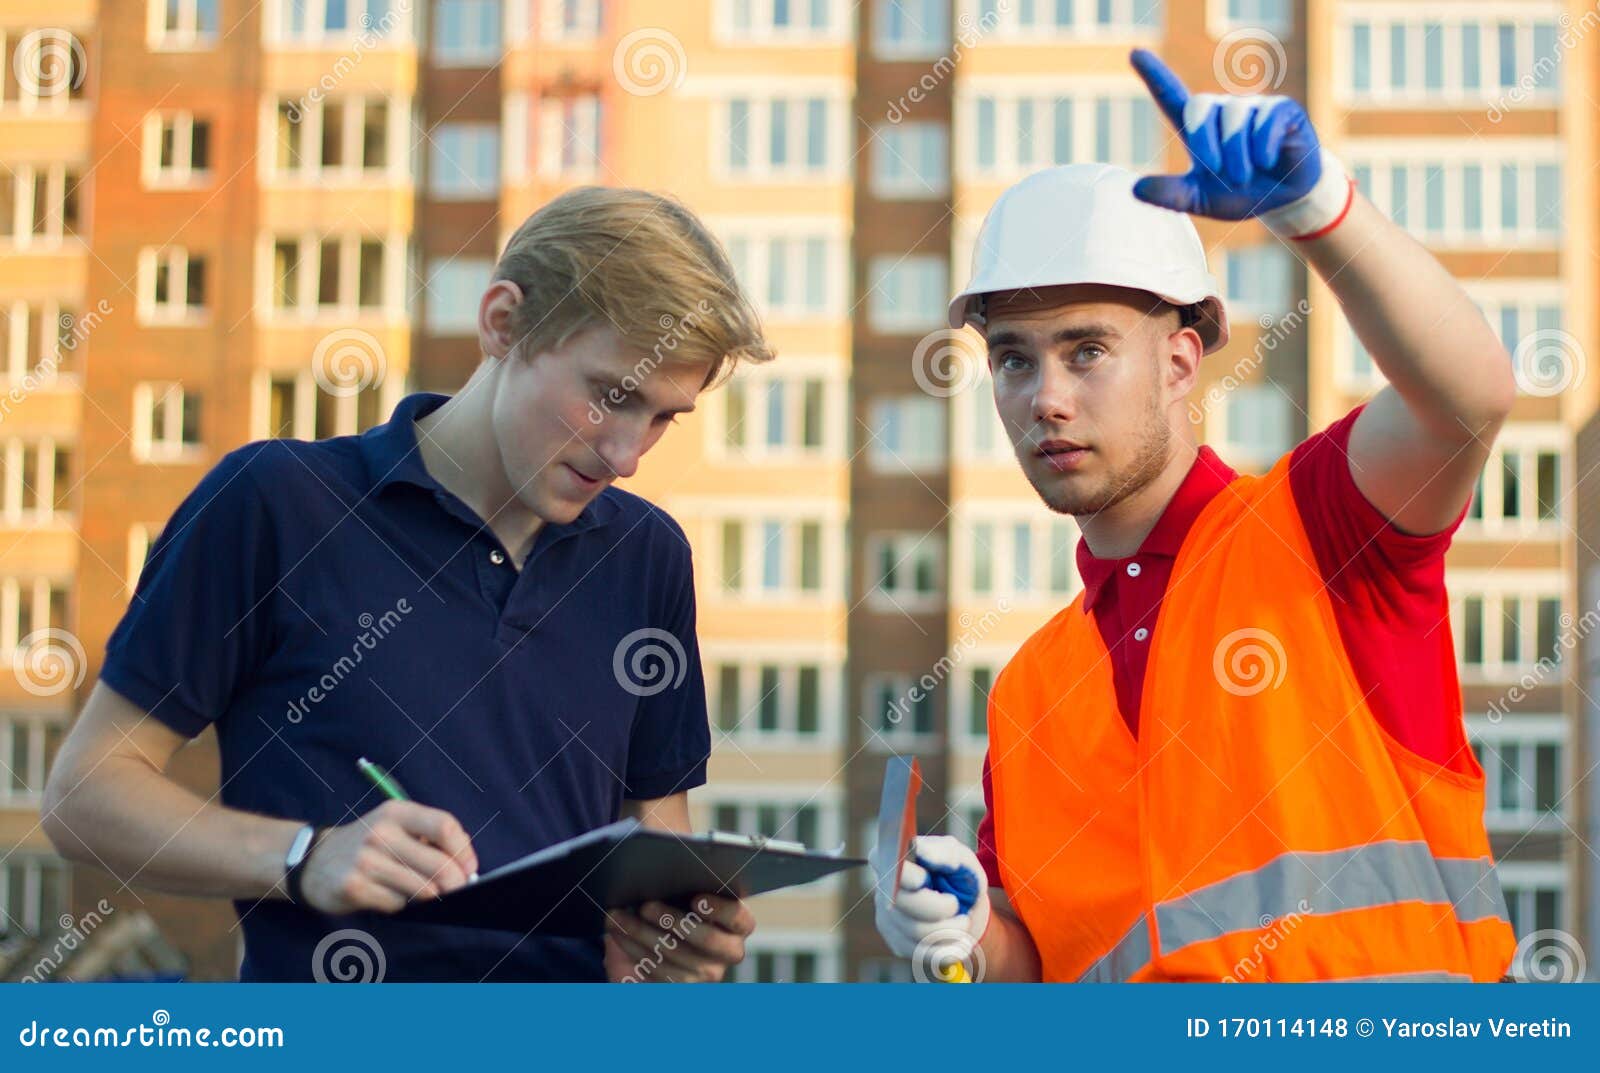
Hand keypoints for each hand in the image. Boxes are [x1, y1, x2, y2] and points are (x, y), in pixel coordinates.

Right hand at [297, 800, 477, 914]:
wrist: (313, 860)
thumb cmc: (368, 844)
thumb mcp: (394, 826)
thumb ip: (428, 838)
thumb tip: (467, 867)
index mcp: (396, 812)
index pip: (444, 826)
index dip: (464, 850)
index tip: (470, 867)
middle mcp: (380, 832)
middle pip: (439, 864)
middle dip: (456, 883)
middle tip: (458, 891)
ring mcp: (365, 860)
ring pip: (421, 889)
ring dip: (428, 895)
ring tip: (421, 891)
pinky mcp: (353, 886)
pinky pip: (396, 903)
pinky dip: (400, 904)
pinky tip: (388, 895)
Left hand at [603, 893, 754, 981]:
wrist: (656, 940)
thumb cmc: (675, 904)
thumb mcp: (684, 892)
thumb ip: (685, 879)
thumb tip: (669, 860)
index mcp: (737, 924)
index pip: (739, 918)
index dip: (720, 910)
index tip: (696, 900)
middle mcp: (728, 952)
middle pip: (707, 940)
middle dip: (674, 921)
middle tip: (646, 906)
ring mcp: (706, 974)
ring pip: (675, 957)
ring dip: (641, 934)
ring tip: (618, 917)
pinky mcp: (682, 988)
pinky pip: (656, 972)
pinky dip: (633, 949)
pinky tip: (617, 934)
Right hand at [871, 835, 990, 971]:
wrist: (965, 907)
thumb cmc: (959, 876)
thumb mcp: (960, 858)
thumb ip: (944, 852)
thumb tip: (923, 852)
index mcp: (893, 859)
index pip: (888, 868)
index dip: (904, 876)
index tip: (924, 879)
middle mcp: (883, 889)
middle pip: (901, 904)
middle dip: (938, 907)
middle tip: (956, 904)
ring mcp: (887, 919)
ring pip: (916, 932)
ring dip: (949, 929)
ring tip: (963, 921)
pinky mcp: (898, 944)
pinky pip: (923, 952)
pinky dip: (948, 947)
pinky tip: (959, 939)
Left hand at [1128, 48, 1350, 236]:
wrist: (1286, 199)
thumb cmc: (1240, 193)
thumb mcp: (1201, 200)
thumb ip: (1171, 195)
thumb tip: (1135, 188)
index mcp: (1198, 129)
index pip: (1171, 96)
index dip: (1155, 75)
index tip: (1135, 54)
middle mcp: (1222, 112)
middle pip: (1199, 105)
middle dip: (1203, 139)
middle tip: (1215, 169)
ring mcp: (1253, 107)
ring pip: (1234, 117)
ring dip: (1236, 152)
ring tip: (1243, 177)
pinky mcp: (1283, 110)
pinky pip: (1267, 119)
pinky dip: (1262, 145)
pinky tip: (1265, 161)